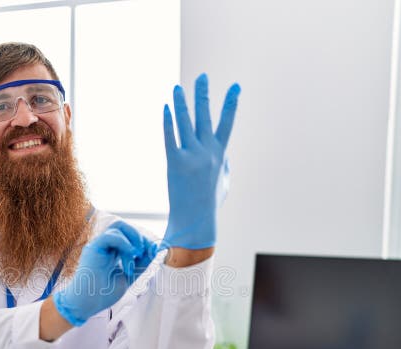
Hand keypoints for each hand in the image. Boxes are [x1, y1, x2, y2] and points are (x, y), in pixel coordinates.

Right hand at [53, 221, 156, 325]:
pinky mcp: (93, 248)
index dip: (143, 240)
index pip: (128, 236)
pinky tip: (130, 254)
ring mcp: (98, 246)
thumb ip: (142, 263)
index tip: (154, 251)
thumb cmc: (104, 293)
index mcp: (112, 252)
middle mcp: (105, 246)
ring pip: (117, 227)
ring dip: (132, 239)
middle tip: (144, 251)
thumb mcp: (130, 276)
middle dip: (138, 235)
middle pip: (122, 226)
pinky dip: (124, 242)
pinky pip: (110, 236)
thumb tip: (155, 249)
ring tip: (136, 256)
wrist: (88, 304)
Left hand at [162, 73, 239, 249]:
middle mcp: (207, 152)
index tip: (235, 86)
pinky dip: (168, 122)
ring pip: (185, 122)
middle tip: (201, 76)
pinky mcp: (175, 163)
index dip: (231, 103)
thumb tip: (225, 155)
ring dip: (181, 103)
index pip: (227, 123)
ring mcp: (191, 156)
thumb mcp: (223, 182)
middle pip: (205, 116)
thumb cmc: (210, 203)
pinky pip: (170, 137)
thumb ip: (225, 165)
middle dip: (203, 95)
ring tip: (177, 87)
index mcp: (220, 155)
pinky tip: (165, 108)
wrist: (196, 221)